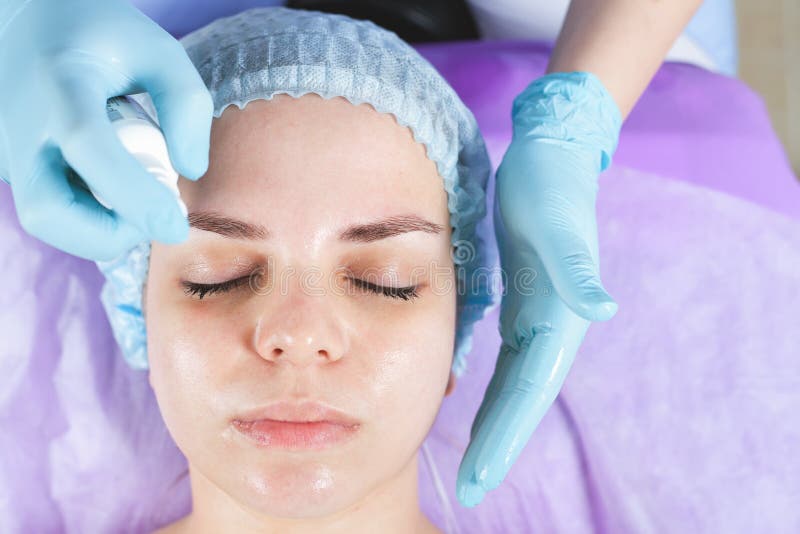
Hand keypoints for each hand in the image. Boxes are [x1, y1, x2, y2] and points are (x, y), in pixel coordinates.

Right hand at [0, 0, 212, 259]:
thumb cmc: (106, 36)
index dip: (134, 195)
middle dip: (109, 234)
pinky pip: (50, 207)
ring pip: (45, 219)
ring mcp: (8, 147)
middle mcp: (20, 121)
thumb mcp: (159, 52)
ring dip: (100, 229)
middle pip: (47, 210)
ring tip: (137, 195)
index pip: (88, 145)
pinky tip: (112, 184)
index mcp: (61, 82)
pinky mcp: (11, 165)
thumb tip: (191, 171)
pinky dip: (87, 214)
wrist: (34, 23)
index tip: (175, 224)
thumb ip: (186, 104)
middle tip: (154, 215)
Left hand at [457, 72, 622, 505]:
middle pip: (520, 401)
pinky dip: (489, 390)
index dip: (503, 437)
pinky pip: (505, 362)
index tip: (477, 477)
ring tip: (470, 465)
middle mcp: (551, 328)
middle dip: (496, 446)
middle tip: (468, 489)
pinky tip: (468, 403)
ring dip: (493, 426)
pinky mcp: (523, 305)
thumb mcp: (558, 225)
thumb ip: (578, 269)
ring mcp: (538, 319)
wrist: (553, 160)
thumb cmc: (551, 189)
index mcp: (557, 320)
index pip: (527, 393)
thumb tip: (602, 310)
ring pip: (513, 387)